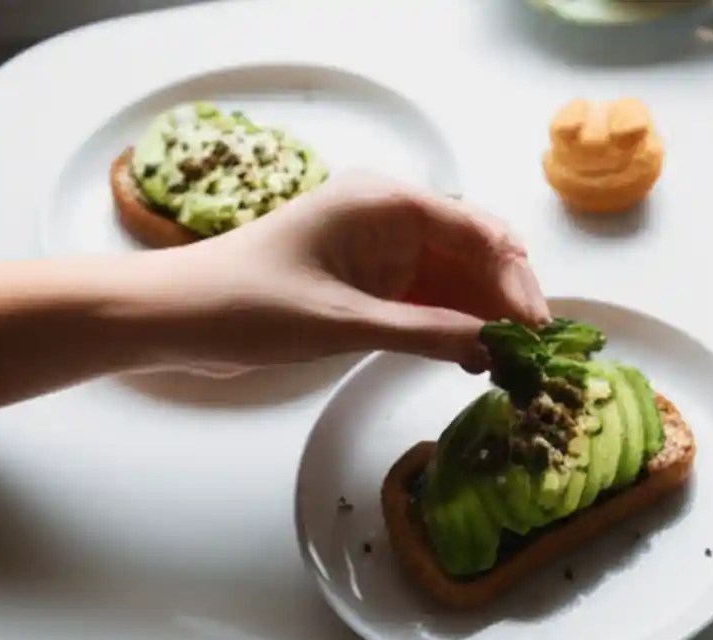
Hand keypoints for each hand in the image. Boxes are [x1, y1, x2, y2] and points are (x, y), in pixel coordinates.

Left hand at [144, 170, 550, 374]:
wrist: (175, 316)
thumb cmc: (246, 302)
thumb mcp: (342, 321)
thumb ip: (423, 332)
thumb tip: (492, 348)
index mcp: (384, 201)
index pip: (476, 231)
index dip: (515, 279)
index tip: (538, 329)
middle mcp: (390, 217)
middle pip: (474, 253)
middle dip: (506, 300)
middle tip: (532, 354)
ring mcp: (380, 251)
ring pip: (456, 279)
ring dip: (483, 318)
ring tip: (510, 365)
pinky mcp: (369, 282)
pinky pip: (428, 300)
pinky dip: (453, 328)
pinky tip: (473, 359)